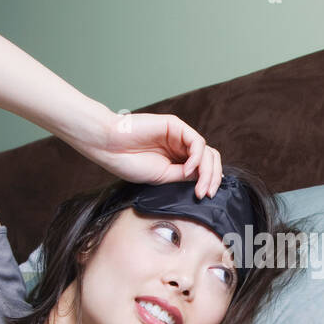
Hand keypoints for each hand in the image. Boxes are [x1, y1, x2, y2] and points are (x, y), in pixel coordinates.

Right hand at [85, 112, 221, 198]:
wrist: (110, 147)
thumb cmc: (129, 163)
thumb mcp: (163, 177)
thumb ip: (184, 177)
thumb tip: (204, 181)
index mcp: (178, 160)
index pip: (204, 169)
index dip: (209, 182)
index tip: (205, 197)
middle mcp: (181, 147)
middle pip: (210, 160)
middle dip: (213, 178)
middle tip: (207, 194)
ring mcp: (180, 136)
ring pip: (207, 152)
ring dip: (207, 171)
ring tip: (199, 187)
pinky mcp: (176, 126)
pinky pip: (196, 142)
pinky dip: (197, 157)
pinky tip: (187, 169)